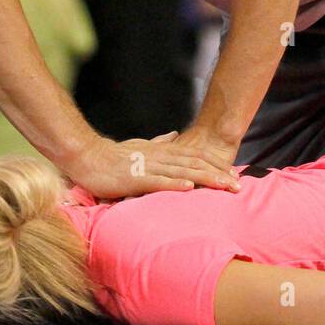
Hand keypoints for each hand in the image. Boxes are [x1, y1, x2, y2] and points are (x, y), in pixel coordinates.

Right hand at [64, 130, 241, 198]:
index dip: (216, 165)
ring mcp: (149, 167)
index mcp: (163, 151)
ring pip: (183, 172)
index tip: (233, 175)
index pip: (195, 157)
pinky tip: (190, 188)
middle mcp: (160, 157)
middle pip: (195, 164)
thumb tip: (174, 135)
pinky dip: (175, 184)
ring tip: (224, 186)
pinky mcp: (135, 178)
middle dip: (218, 175)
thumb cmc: (114, 155)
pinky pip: (158, 181)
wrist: (87, 157)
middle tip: (237, 186)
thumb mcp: (141, 147)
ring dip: (205, 179)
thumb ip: (159, 142)